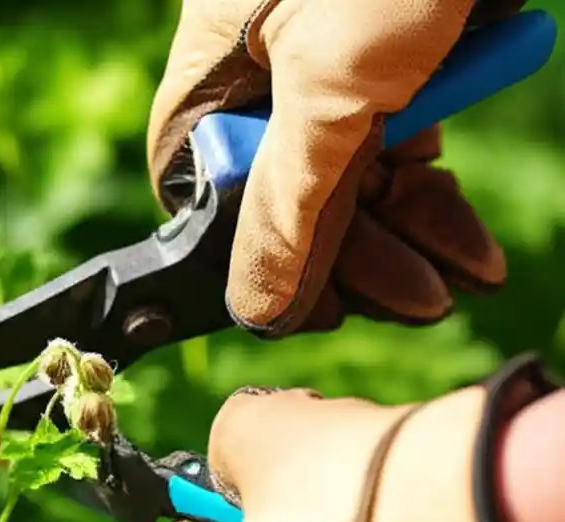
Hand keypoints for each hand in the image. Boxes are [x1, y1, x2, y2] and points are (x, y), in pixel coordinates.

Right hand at [146, 0, 521, 336]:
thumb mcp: (336, 83)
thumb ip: (289, 202)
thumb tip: (254, 306)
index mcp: (218, 69)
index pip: (201, 189)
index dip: (243, 253)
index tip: (301, 303)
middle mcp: (267, 75)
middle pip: (286, 198)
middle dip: (350, 258)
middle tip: (412, 301)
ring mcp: (336, 72)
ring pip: (351, 184)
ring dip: (405, 240)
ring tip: (455, 282)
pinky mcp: (399, 66)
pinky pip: (402, 152)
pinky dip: (435, 203)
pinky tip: (468, 246)